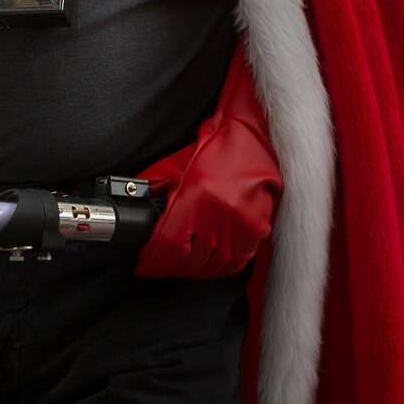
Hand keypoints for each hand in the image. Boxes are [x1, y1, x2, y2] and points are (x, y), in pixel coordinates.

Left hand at [135, 45, 281, 280]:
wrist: (256, 133)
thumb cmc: (220, 144)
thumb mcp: (185, 165)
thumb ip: (165, 192)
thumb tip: (145, 215)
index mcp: (197, 195)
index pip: (169, 243)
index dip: (154, 260)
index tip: (146, 264)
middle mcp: (220, 213)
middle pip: (190, 260)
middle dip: (170, 266)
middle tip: (161, 265)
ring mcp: (242, 224)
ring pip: (213, 265)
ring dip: (194, 270)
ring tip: (183, 265)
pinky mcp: (258, 230)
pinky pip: (236, 261)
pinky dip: (221, 266)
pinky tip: (210, 263)